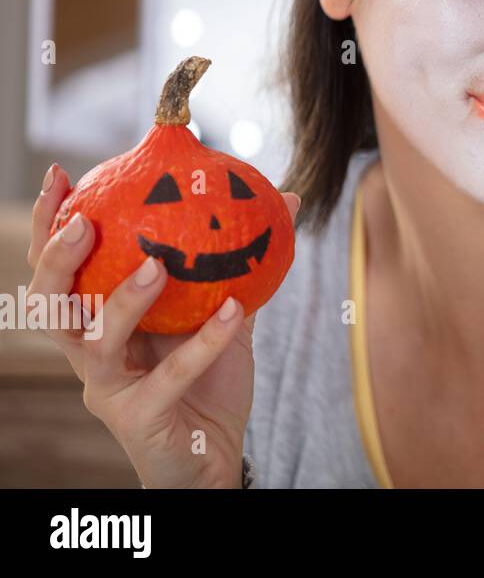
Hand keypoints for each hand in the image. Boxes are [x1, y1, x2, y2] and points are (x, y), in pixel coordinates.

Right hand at [26, 162, 300, 487]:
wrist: (213, 457)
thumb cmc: (207, 383)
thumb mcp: (226, 313)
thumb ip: (241, 262)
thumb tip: (287, 198)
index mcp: (99, 323)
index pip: (61, 270)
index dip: (50, 224)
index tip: (60, 174)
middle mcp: (91, 356)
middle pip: (49, 305)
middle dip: (57, 260)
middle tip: (85, 222)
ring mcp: (109, 390)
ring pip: (95, 343)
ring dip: (123, 301)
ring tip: (156, 265)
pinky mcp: (140, 420)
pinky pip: (170, 378)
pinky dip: (204, 343)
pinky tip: (235, 311)